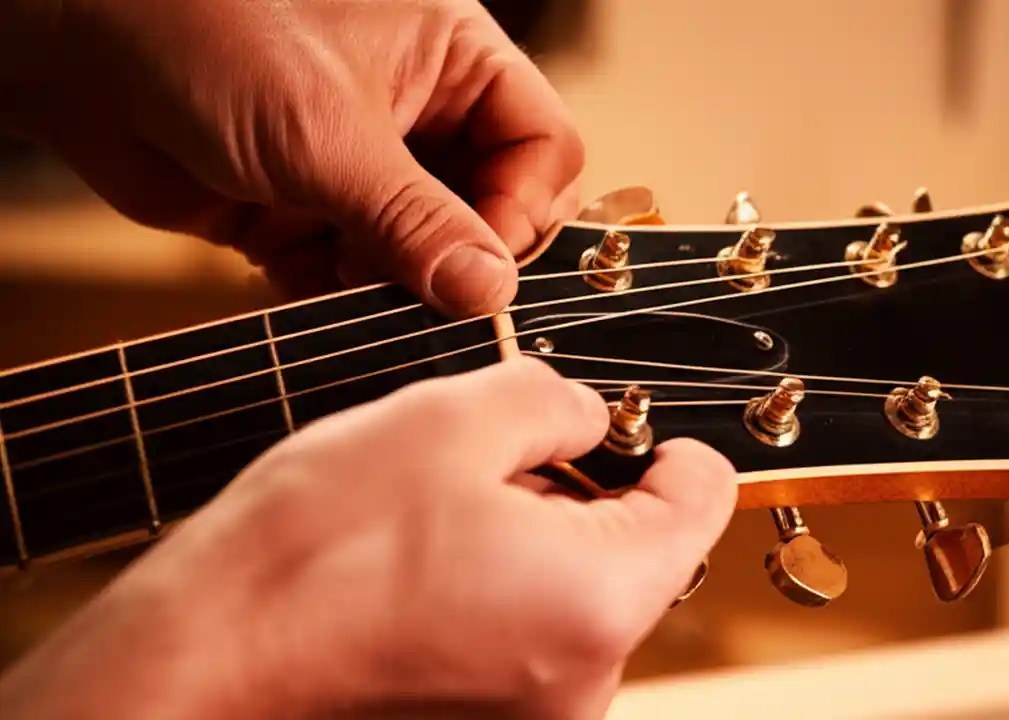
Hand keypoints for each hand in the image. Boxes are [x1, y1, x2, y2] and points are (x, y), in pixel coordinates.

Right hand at [0, 358, 736, 718]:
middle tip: (494, 465)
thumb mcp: (447, 419)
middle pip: (637, 552)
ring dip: (534, 544)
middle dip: (582, 494)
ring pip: (577, 596)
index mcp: (600, 596)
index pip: (701, 499)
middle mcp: (586, 680)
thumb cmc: (307, 560)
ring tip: (437, 523)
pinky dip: (500, 597)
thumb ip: (552, 401)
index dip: (671, 445)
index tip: (643, 429)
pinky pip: (530, 643)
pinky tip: (422, 574)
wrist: (200, 666)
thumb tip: (586, 417)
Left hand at [1, 0, 583, 314]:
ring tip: (348, 271)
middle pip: (495, 204)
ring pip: (428, 247)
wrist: (74, 45)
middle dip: (458, 252)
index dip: (523, 210)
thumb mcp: (328, 132)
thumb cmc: (201, 31)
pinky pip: (362, 269)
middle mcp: (420, 106)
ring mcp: (365, 160)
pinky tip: (302, 268)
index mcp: (453, 55)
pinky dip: (340, 288)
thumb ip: (418, 222)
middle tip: (420, 281)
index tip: (480, 265)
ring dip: (396, 278)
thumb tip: (491, 294)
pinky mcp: (312, 206)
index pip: (544, 144)